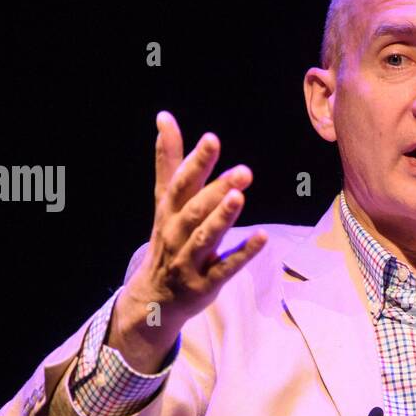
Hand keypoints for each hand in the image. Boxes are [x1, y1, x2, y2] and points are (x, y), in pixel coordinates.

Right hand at [110, 110, 267, 370]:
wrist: (153, 298)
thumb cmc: (167, 241)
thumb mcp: (165, 202)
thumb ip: (169, 161)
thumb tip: (164, 117)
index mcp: (168, 212)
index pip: (181, 183)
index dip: (196, 162)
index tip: (212, 139)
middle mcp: (176, 234)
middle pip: (195, 210)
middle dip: (216, 190)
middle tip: (243, 171)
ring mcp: (189, 261)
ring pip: (205, 238)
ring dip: (222, 218)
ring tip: (239, 197)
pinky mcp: (205, 284)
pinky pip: (225, 268)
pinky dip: (242, 254)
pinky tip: (263, 237)